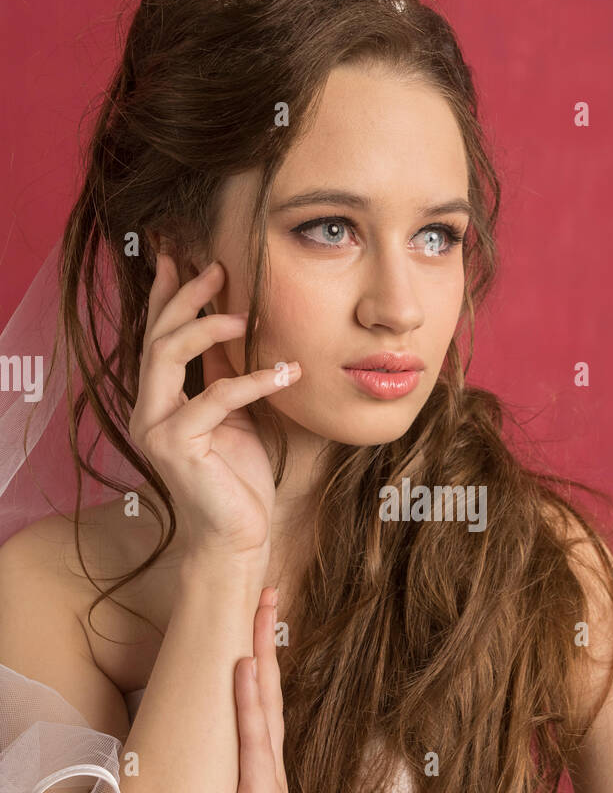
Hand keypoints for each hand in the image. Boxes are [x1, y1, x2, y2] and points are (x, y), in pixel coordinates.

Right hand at [128, 252, 301, 559]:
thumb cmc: (240, 480)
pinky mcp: (176, 446)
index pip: (156, 337)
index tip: (179, 256)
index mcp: (157, 400)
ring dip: (206, 327)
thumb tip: (237, 328)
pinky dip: (253, 380)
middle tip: (216, 268)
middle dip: (184, 297)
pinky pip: (215, 398)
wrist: (238, 537)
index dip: (166, 295)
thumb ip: (226, 374)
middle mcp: (147, 411)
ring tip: (244, 314)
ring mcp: (154, 428)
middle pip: (157, 337)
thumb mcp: (237, 414)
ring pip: (168, 356)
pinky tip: (287, 372)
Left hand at [218, 586, 307, 792]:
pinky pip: (254, 734)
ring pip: (264, 696)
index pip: (257, 692)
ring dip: (262, 649)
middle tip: (266, 587)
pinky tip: (247, 665)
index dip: (256, 649)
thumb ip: (216, 785)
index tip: (254, 609)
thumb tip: (187, 764)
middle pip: (266, 681)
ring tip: (261, 607)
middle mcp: (262, 755)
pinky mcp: (258, 788)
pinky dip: (252, 697)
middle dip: (264, 634)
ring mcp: (263, 768)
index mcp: (255, 758)